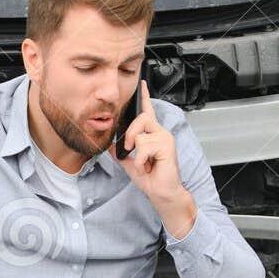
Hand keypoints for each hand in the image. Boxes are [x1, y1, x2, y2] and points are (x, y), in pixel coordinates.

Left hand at [115, 76, 192, 216]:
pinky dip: (140, 159)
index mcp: (152, 134)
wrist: (161, 193)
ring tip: (142, 162)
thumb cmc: (151, 179)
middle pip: (142, 117)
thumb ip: (122, 152)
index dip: (145, 97)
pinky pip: (144, 146)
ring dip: (135, 149)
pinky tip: (147, 166)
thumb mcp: (130, 163)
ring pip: (140, 132)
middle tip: (129, 147)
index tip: (142, 83)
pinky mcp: (167, 146)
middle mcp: (160, 133)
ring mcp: (165, 138)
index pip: (148, 111)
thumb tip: (111, 144)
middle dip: (130, 133)